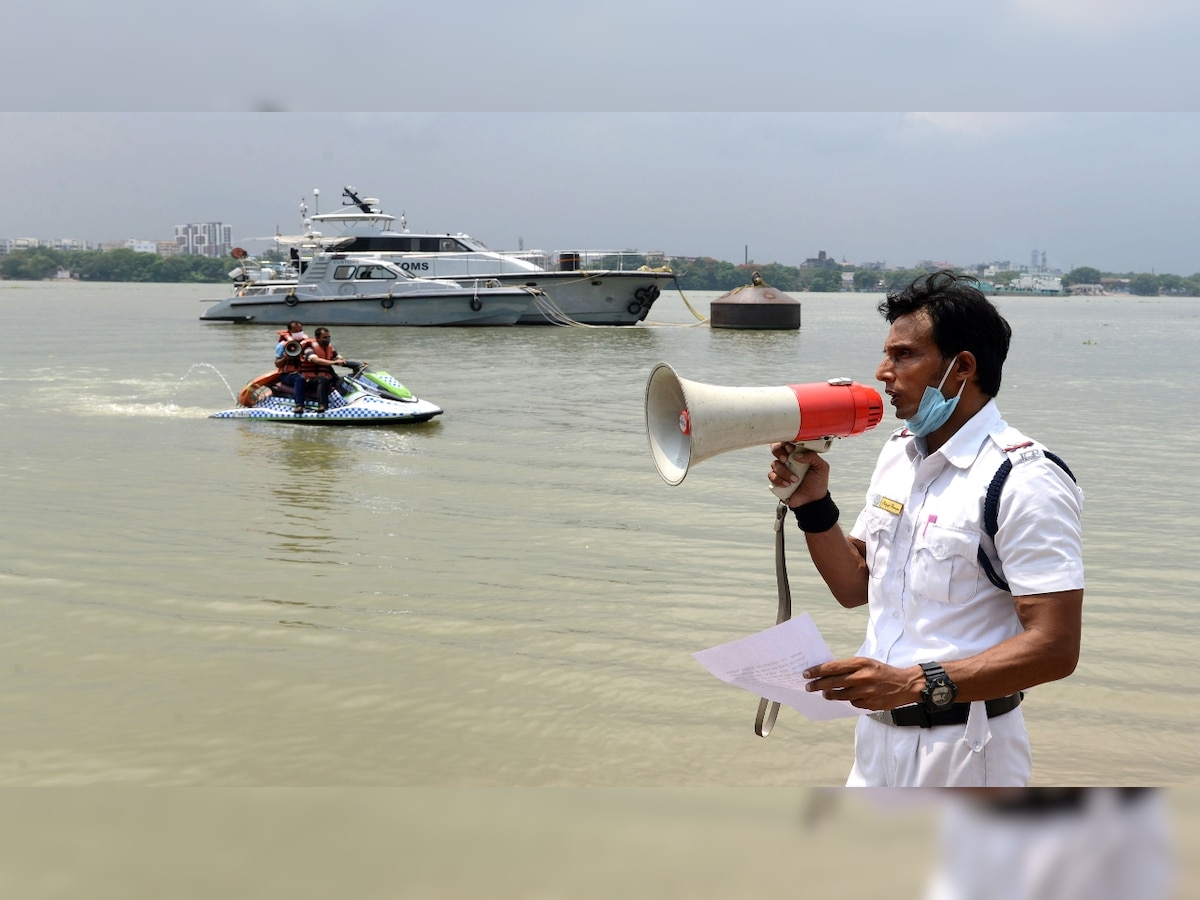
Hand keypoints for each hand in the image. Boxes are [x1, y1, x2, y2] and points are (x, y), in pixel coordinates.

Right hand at [768, 443, 830, 507]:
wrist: (813, 500)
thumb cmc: (818, 483)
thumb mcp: (822, 467)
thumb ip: (812, 456)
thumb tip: (797, 455)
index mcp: (799, 454)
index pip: (788, 442)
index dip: (786, 443)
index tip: (791, 449)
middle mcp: (789, 460)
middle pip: (776, 448)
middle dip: (779, 452)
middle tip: (786, 459)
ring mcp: (782, 470)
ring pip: (774, 464)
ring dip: (784, 471)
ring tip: (795, 479)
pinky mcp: (777, 480)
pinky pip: (772, 476)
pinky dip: (779, 480)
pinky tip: (788, 484)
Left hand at [802, 657, 921, 710]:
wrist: (905, 684)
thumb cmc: (882, 671)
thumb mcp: (866, 663)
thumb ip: (849, 667)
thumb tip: (828, 673)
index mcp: (860, 663)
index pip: (833, 667)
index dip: (817, 671)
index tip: (806, 673)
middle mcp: (862, 677)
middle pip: (833, 682)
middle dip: (817, 685)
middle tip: (808, 687)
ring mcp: (866, 692)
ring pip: (841, 695)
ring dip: (830, 695)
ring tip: (825, 694)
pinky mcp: (870, 704)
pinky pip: (853, 703)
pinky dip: (849, 700)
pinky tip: (849, 697)